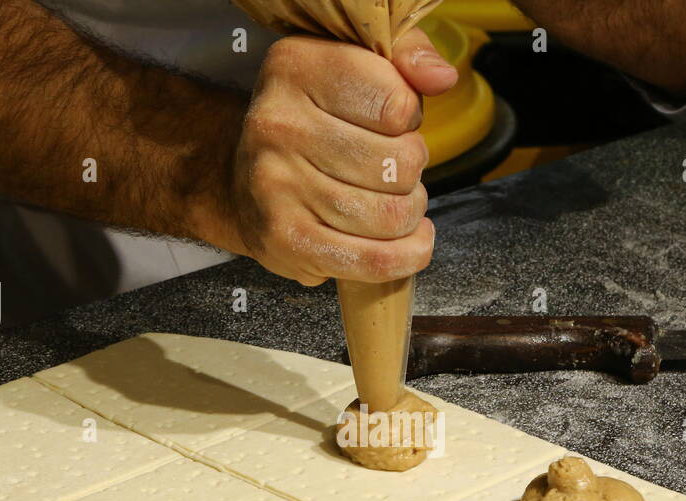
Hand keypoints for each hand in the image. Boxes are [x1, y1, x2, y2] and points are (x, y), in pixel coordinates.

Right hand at [224, 28, 458, 285]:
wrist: (244, 179)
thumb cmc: (313, 121)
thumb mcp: (353, 65)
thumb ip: (405, 55)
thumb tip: (441, 76)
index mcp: (297, 68)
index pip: (398, 102)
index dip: (410, 117)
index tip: (392, 120)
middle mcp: (279, 125)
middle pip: (400, 163)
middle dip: (412, 171)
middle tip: (392, 168)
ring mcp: (279, 187)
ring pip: (392, 214)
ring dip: (409, 213)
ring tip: (392, 201)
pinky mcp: (287, 241)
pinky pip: (373, 260)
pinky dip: (406, 256)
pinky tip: (410, 242)